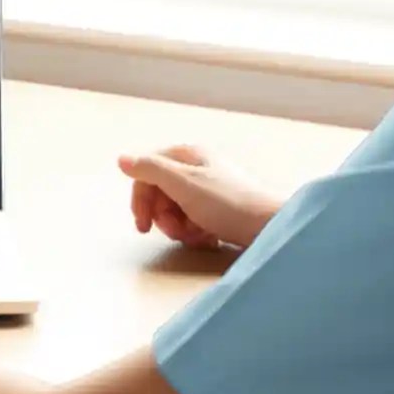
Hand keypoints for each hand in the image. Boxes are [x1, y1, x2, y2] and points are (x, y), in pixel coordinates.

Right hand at [117, 145, 282, 248]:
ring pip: (175, 209)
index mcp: (187, 155)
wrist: (272, 227)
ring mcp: (209, 189)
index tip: (143, 225)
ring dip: (178, 226)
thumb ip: (149, 169)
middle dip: (162, 216)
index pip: (146, 171)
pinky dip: (194, 232)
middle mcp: (197, 168)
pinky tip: (206, 238)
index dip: (140, 198)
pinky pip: (193, 220)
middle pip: (160, 192)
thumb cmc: (229, 204)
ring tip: (195, 235)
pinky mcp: (220, 210)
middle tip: (173, 231)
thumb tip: (122, 159)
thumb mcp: (183, 183)